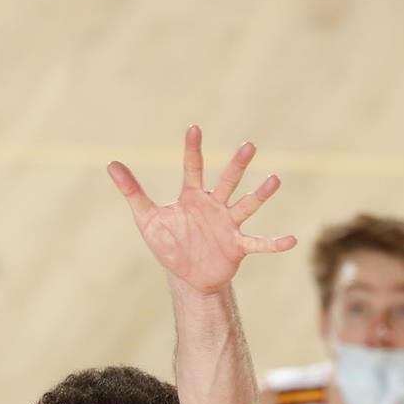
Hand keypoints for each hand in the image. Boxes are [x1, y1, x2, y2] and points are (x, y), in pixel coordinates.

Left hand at [108, 129, 295, 293]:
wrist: (188, 275)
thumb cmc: (169, 243)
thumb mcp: (147, 219)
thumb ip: (132, 192)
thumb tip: (111, 164)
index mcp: (192, 197)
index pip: (192, 168)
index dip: (192, 149)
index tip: (193, 127)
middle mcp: (214, 206)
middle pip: (227, 181)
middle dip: (237, 165)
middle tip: (248, 146)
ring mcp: (228, 225)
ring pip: (246, 206)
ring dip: (260, 194)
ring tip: (274, 180)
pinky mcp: (238, 246)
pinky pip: (259, 243)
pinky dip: (274, 243)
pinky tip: (291, 240)